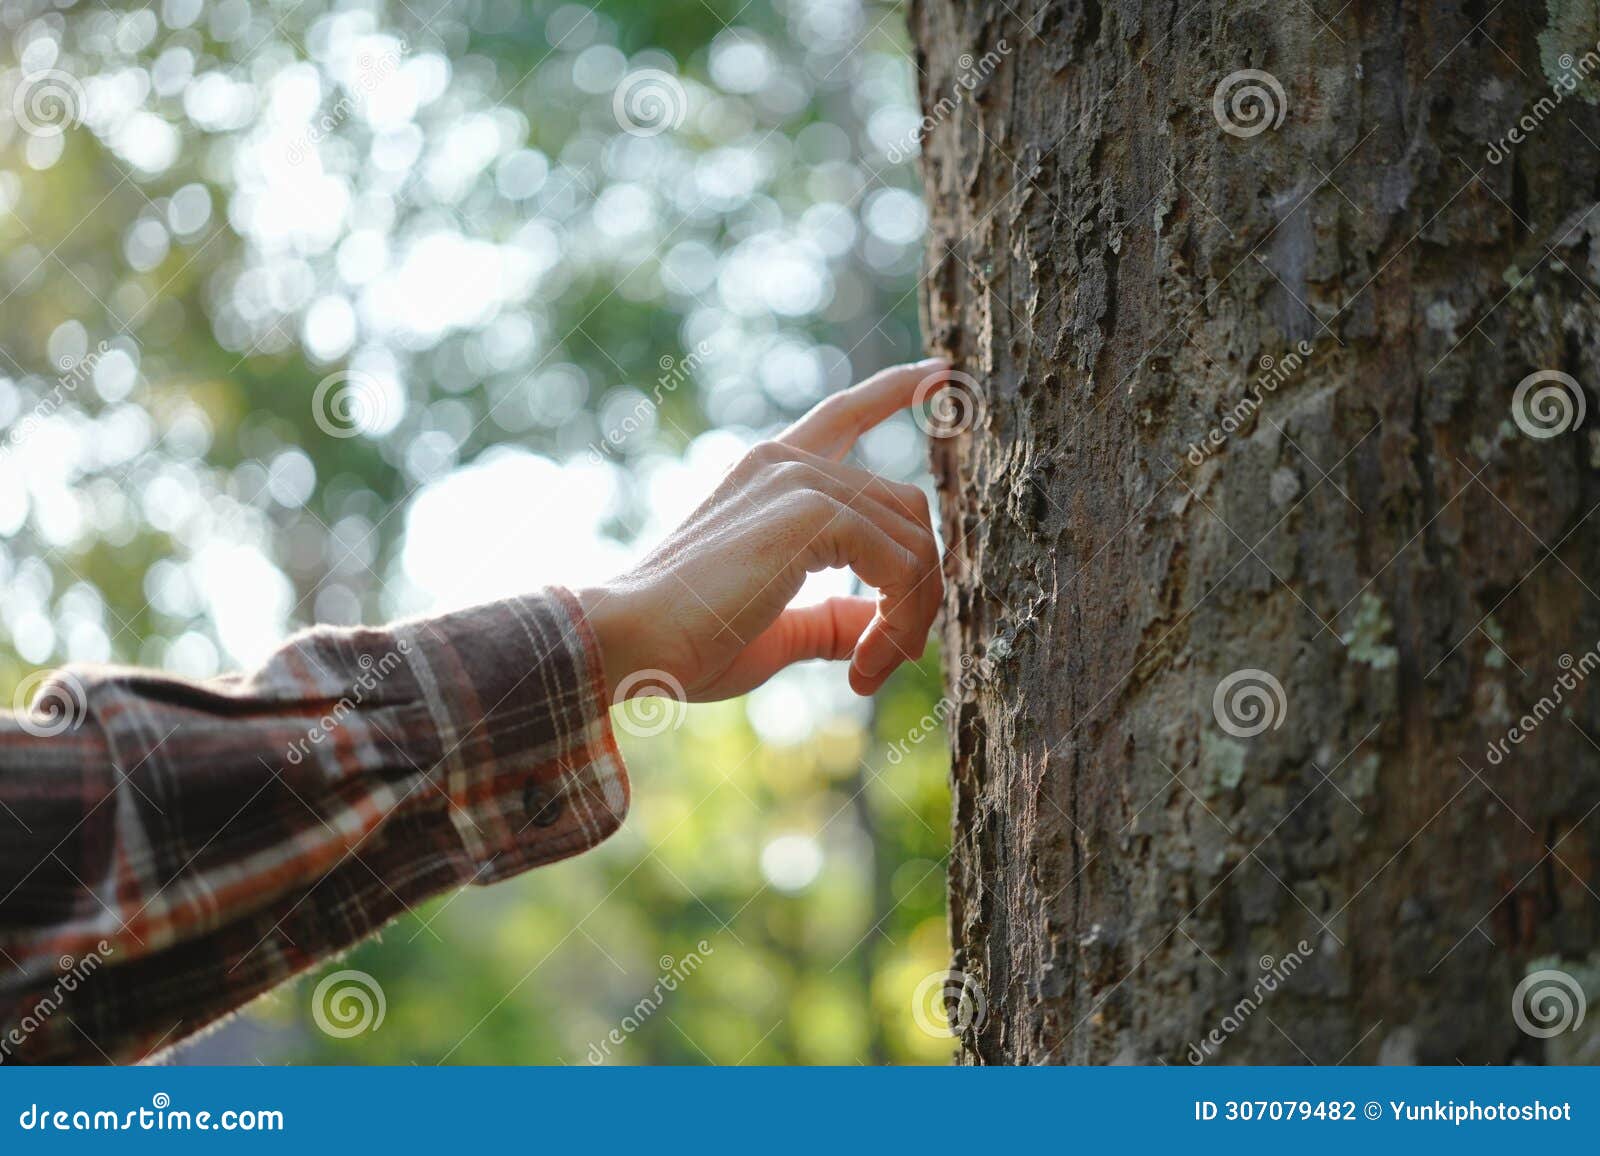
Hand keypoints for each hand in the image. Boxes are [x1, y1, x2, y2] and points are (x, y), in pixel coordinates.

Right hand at [576, 357, 949, 703]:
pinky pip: (902, 565)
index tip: (941, 374)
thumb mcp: (774, 629)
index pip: (845, 414)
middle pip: (908, 509)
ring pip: (915, 542)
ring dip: (910, 618)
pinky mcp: (812, 511)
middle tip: (880, 662)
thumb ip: (829, 618)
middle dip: (918, 592)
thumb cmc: (683, 642)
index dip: (896, 390)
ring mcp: (801, 480)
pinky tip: (859, 669)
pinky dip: (898, 622)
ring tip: (866, 672)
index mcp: (769, 475)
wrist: (627, 641)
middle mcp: (787, 462)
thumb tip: (878, 625)